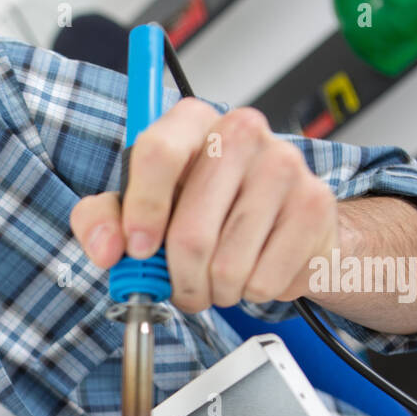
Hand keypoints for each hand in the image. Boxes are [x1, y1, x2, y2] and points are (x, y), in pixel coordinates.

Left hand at [70, 98, 338, 312]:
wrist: (280, 221)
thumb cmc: (202, 209)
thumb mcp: (137, 208)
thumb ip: (102, 221)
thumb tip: (107, 249)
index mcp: (191, 123)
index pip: (158, 153)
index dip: (142, 211)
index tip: (137, 249)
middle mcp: (241, 131)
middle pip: (191, 233)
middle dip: (178, 278)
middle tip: (181, 285)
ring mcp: (284, 165)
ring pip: (227, 266)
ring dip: (214, 291)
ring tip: (218, 278)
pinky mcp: (314, 205)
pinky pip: (263, 279)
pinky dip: (250, 292)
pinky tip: (254, 270)